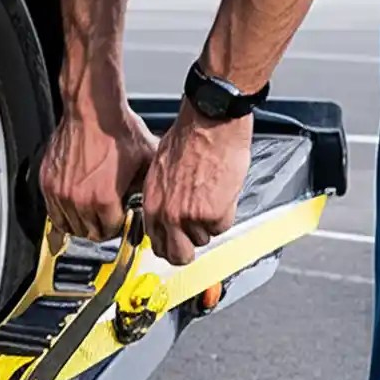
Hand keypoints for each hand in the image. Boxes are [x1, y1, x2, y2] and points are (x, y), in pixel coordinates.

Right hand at [39, 106, 157, 241]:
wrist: (92, 109)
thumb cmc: (116, 130)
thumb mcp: (145, 161)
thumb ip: (146, 188)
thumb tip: (151, 201)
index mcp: (105, 199)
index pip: (110, 232)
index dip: (118, 225)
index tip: (119, 219)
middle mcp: (80, 200)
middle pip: (89, 233)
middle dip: (100, 227)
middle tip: (106, 216)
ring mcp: (61, 193)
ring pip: (68, 226)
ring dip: (81, 223)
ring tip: (90, 212)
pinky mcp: (47, 182)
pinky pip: (52, 212)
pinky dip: (63, 212)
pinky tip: (75, 205)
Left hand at [143, 102, 251, 264]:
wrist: (210, 123)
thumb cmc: (189, 136)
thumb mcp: (161, 169)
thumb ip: (162, 197)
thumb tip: (167, 213)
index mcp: (152, 203)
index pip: (156, 243)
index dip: (170, 244)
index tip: (177, 242)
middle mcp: (168, 214)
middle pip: (178, 255)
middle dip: (189, 249)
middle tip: (198, 233)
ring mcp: (190, 217)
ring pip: (204, 238)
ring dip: (210, 223)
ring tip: (212, 195)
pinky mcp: (214, 214)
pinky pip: (223, 226)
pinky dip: (227, 212)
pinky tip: (222, 190)